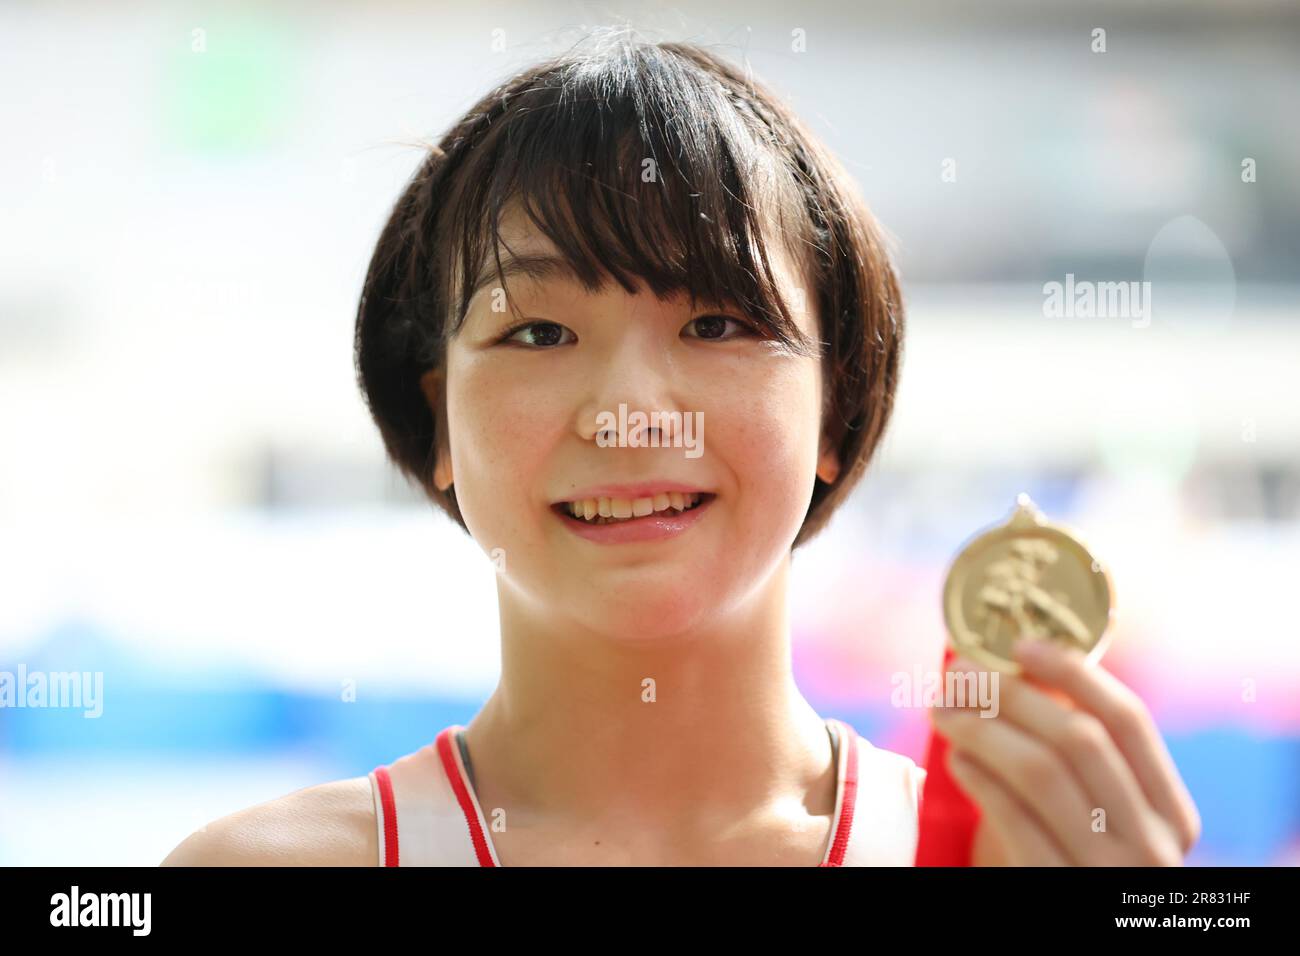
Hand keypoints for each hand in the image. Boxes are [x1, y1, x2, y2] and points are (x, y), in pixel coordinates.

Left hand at [928, 639, 1200, 865]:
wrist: (1078, 928)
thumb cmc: (1076, 862)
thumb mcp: (1100, 818)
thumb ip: (1079, 757)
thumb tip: (1016, 668)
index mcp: (1173, 813)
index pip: (1129, 720)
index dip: (1074, 672)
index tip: (1019, 644)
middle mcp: (1153, 843)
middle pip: (1079, 739)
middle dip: (1012, 696)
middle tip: (961, 676)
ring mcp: (1107, 872)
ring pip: (1042, 773)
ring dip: (983, 730)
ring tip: (943, 712)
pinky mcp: (1057, 889)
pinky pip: (1014, 820)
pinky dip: (981, 781)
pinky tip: (956, 760)